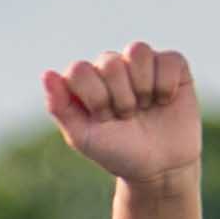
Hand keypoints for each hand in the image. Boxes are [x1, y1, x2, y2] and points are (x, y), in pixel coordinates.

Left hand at [41, 41, 200, 188]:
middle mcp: (112, 66)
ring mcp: (142, 64)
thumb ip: (60, 107)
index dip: (94, 98)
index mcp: (86, 80)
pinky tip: (164, 101)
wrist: (159, 168)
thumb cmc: (117, 151)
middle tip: (127, 117)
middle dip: (120, 98)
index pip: (79, 70)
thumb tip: (47, 74)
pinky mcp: (172, 66)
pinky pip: (169, 59)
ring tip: (145, 106)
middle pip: (109, 62)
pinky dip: (167, 85)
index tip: (104, 119)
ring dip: (143, 87)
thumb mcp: (83, 137)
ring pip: (137, 50)